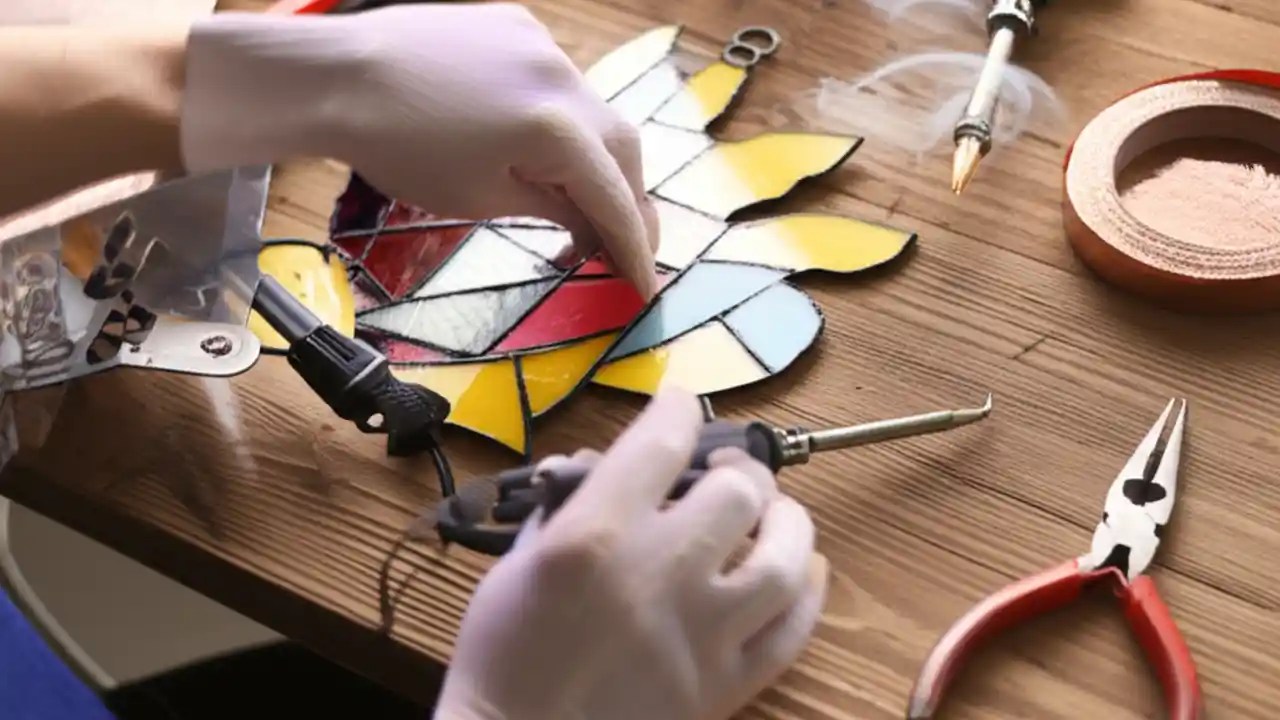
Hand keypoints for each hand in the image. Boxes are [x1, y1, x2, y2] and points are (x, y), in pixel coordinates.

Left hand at [180, 3, 659, 298]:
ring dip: (596, 158)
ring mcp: (543, 44)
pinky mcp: (519, 25)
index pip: (616, 198)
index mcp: (557, 129)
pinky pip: (560, 80)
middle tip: (619, 247)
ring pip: (596, 111)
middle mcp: (564, 77)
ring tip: (576, 197)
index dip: (635, 248)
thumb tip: (594, 229)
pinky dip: (563, 118)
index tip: (645, 287)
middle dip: (627, 201)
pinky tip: (536, 141)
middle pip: (622, 150)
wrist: (337, 76)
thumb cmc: (400, 148)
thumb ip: (555, 209)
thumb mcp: (484, 198)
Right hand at [434, 388, 829, 719]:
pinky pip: (791, 632)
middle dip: (737, 470)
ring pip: (783, 559)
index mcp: (596, 534)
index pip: (662, 441)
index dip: (678, 409)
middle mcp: (659, 572)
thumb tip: (595, 463)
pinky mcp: (723, 685)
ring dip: (787, 524)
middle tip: (726, 475)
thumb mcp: (516, 562)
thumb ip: (563, 505)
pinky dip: (806, 594)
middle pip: (737, 491)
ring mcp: (700, 633)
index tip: (679, 408)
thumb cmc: (503, 652)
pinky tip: (801, 571)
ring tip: (776, 515)